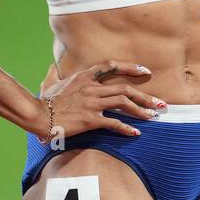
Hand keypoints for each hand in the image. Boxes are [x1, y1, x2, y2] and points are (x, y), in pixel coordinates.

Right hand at [38, 60, 166, 140]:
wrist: (38, 116)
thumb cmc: (43, 102)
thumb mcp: (49, 83)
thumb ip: (54, 74)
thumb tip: (51, 67)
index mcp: (84, 77)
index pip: (111, 66)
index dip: (130, 68)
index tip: (145, 71)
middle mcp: (92, 88)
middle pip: (125, 89)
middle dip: (145, 96)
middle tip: (161, 103)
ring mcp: (92, 103)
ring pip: (123, 103)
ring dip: (141, 110)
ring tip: (154, 116)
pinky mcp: (90, 119)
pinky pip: (113, 123)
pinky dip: (126, 128)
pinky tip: (136, 133)